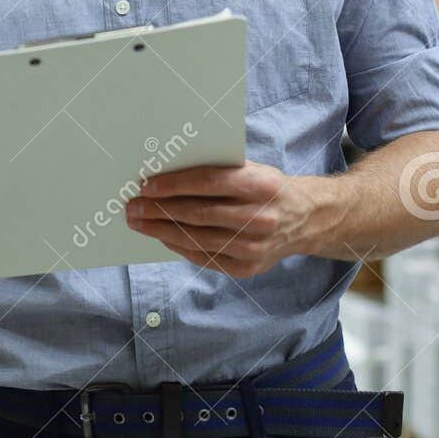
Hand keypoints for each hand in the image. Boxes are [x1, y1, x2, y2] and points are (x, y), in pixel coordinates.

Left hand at [124, 161, 342, 278]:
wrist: (306, 219)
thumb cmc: (267, 188)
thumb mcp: (252, 169)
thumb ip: (216, 170)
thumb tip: (166, 173)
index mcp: (262, 185)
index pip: (209, 183)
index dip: (174, 184)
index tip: (146, 185)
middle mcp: (260, 217)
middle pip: (199, 213)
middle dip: (159, 209)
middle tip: (133, 205)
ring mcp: (255, 246)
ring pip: (197, 238)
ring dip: (161, 230)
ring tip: (139, 221)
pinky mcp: (248, 268)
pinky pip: (204, 257)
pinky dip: (178, 245)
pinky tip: (161, 235)